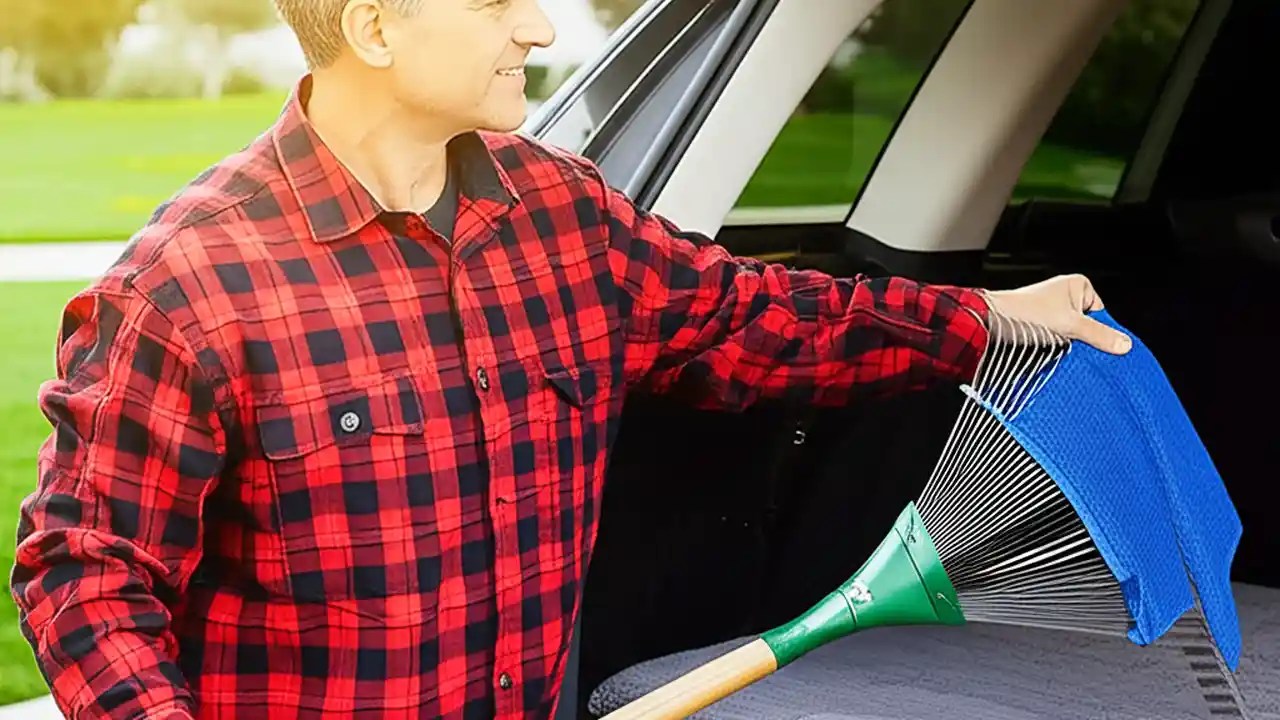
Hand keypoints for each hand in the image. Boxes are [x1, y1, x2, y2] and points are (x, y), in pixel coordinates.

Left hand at [980, 274, 1131, 354]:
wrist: (991, 320)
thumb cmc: (1026, 313)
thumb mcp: (1069, 325)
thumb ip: (1098, 335)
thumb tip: (1124, 344)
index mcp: (1078, 286)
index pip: (1102, 314)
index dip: (1101, 332)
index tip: (1102, 348)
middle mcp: (1066, 295)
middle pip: (1088, 325)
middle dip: (1084, 340)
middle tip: (1081, 352)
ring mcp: (1053, 310)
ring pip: (1073, 334)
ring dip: (1069, 345)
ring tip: (1063, 351)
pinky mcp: (1041, 324)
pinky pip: (1058, 338)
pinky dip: (1058, 347)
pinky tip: (1055, 355)